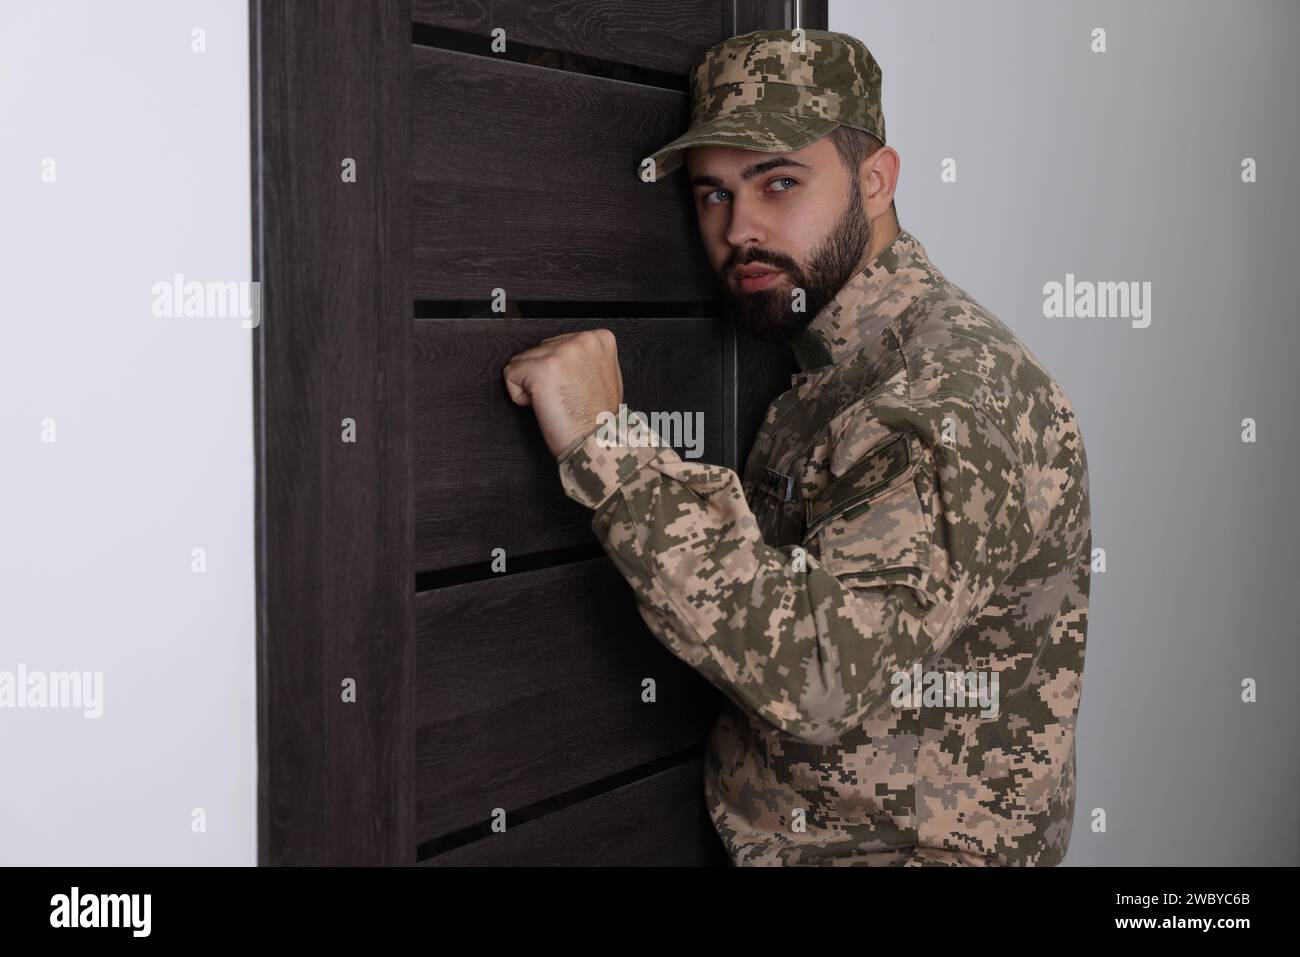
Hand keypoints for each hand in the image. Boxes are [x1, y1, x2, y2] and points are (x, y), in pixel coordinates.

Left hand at [502, 329, 623, 458]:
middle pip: (539, 350)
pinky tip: (543, 405)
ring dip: (531, 385)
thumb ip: (587, 358)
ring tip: (556, 402)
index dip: (558, 370)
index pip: (556, 344)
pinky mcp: (541, 370)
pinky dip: (519, 395)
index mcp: (599, 339)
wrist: (595, 443)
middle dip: (543, 375)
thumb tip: (565, 353)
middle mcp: (582, 341)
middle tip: (564, 397)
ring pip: (523, 361)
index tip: (573, 388)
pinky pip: (510, 374)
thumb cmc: (596, 418)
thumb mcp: (604, 376)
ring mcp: (561, 353)